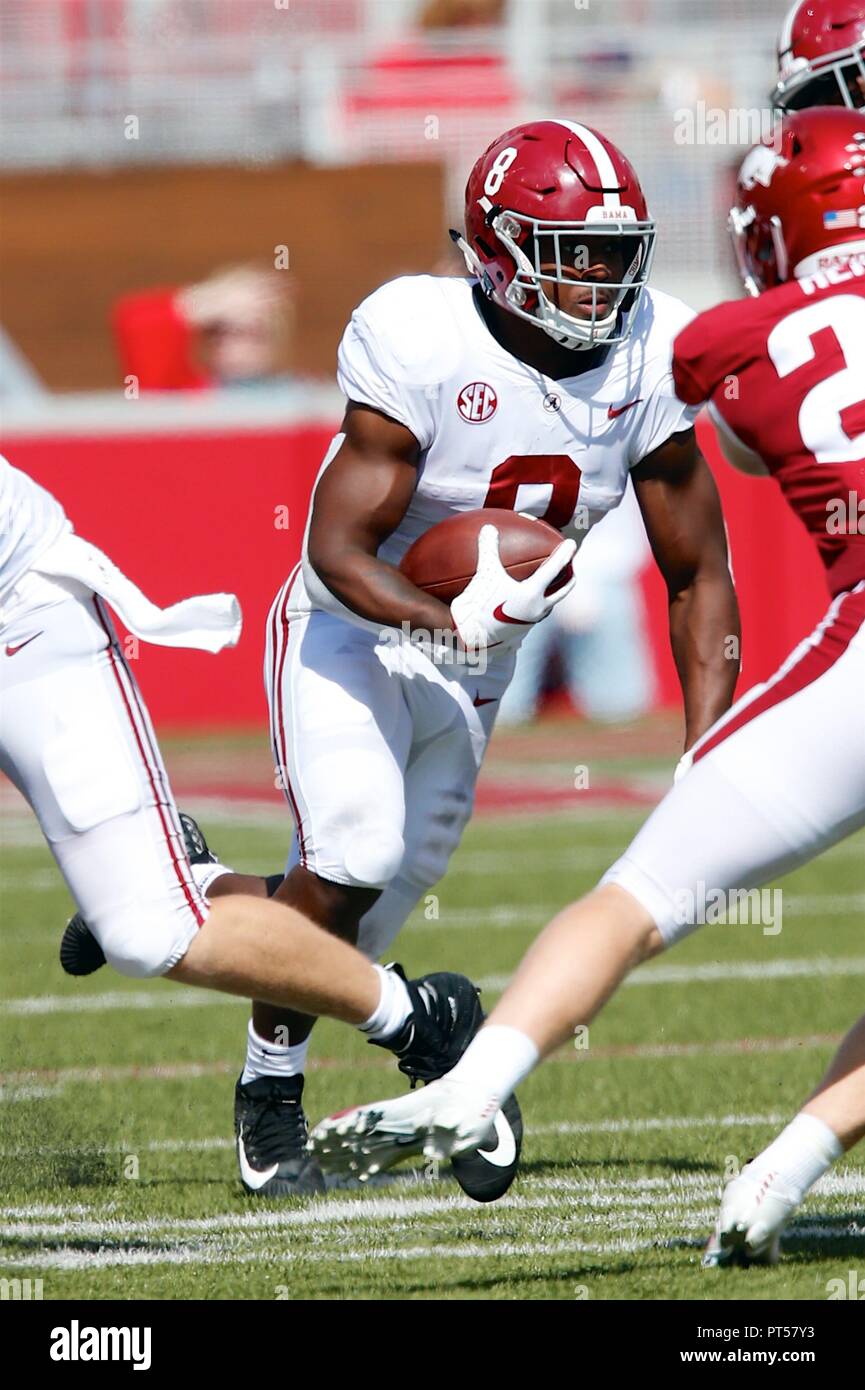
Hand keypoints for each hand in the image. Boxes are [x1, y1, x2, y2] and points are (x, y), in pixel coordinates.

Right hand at [450, 524, 576, 652]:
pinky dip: (536, 605)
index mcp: (532, 594)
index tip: (571, 544)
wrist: (468, 635)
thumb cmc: (477, 603)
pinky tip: (526, 603)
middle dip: (569, 579)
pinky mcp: (521, 631)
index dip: (564, 554)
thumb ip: (488, 549)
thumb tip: (488, 527)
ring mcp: (530, 622)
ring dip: (553, 595)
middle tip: (572, 569)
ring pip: (548, 606)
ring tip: (551, 587)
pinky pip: (533, 615)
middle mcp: (536, 609)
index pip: (554, 569)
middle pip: (561, 591)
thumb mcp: (484, 573)